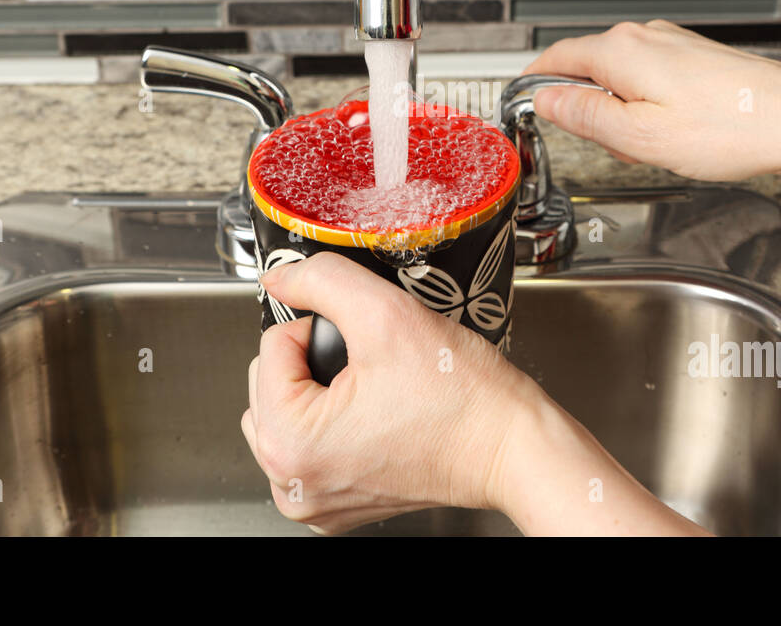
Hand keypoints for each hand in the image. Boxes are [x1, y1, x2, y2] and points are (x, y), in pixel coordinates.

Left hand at [241, 252, 539, 533]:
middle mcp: (293, 485)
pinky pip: (311, 444)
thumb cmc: (462, 399)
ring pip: (287, 410)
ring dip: (321, 390)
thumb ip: (321, 281)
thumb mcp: (386, 313)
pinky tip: (376, 415)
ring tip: (375, 390)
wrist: (510, 446)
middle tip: (373, 367)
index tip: (367, 345)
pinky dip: (334, 422)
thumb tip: (280, 275)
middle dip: (315, 362)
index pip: (272, 346)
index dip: (323, 328)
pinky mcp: (337, 505)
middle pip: (271, 382)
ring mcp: (314, 501)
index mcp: (289, 446)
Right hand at [523, 20, 780, 181]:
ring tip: (659, 147)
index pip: (553, 60)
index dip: (533, 87)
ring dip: (624, 118)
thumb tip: (546, 101)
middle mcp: (644, 38)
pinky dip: (651, 113)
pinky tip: (679, 138)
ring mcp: (671, 45)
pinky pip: (649, 85)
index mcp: (621, 50)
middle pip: (587, 73)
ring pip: (620, 82)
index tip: (523, 108)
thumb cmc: (733, 128)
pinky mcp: (693, 60)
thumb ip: (584, 117)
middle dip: (591, 114)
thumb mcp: (640, 137)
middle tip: (617, 149)